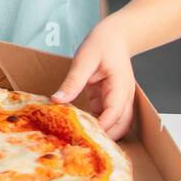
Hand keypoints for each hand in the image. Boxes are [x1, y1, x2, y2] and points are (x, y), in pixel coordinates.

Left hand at [50, 19, 136, 139]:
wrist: (116, 35)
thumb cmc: (102, 44)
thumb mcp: (84, 60)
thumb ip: (73, 81)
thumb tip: (57, 100)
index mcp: (120, 87)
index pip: (114, 113)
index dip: (102, 127)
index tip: (85, 137)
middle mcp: (124, 96)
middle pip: (120, 125)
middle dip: (105, 136)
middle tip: (81, 145)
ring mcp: (118, 99)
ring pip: (115, 124)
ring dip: (101, 132)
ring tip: (79, 140)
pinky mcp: (108, 99)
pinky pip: (104, 116)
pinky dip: (94, 123)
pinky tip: (78, 127)